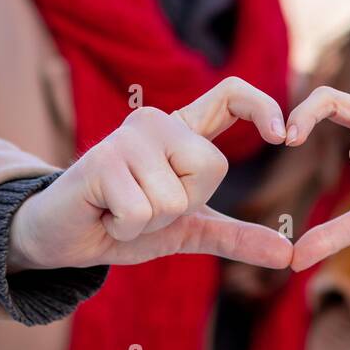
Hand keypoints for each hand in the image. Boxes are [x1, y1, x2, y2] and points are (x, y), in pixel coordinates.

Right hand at [8, 77, 291, 270]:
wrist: (63, 237)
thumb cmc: (123, 224)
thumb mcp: (187, 230)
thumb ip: (234, 237)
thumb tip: (286, 254)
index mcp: (181, 132)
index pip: (230, 95)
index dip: (262, 106)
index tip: (283, 137)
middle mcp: (156, 122)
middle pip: (212, 168)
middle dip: (183, 206)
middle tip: (145, 206)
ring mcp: (128, 138)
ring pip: (176, 198)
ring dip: (149, 222)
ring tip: (120, 210)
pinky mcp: (102, 161)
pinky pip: (143, 212)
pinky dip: (125, 227)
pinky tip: (104, 214)